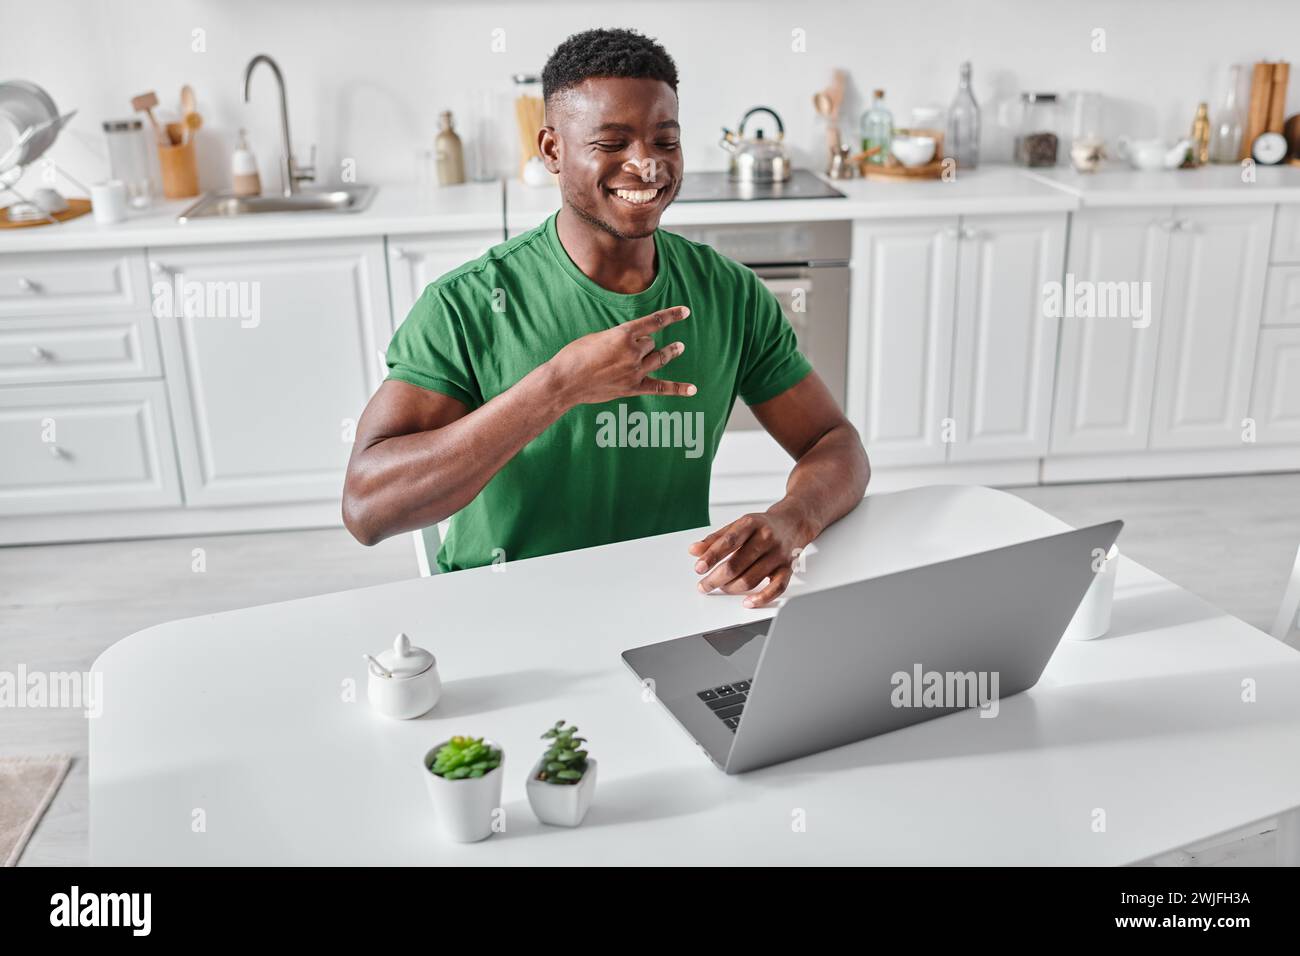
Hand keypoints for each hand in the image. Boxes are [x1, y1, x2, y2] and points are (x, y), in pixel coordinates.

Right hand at [547, 305, 695, 409]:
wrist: (564, 382)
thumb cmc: (574, 356)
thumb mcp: (597, 337)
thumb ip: (618, 338)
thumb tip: (631, 344)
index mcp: (622, 334)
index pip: (653, 322)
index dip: (672, 315)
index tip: (686, 311)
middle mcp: (632, 352)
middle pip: (651, 343)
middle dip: (643, 343)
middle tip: (627, 348)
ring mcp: (634, 371)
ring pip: (657, 358)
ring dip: (669, 352)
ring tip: (679, 348)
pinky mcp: (632, 388)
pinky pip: (660, 388)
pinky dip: (678, 388)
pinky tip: (693, 390)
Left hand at [688, 502, 811, 607]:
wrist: (793, 523)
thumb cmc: (762, 525)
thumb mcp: (737, 525)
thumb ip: (715, 539)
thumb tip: (694, 550)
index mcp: (751, 524)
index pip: (728, 542)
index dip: (712, 556)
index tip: (699, 568)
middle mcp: (766, 538)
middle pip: (737, 564)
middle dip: (716, 579)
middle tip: (704, 585)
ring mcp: (778, 555)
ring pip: (751, 579)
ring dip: (731, 588)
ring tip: (721, 587)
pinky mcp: (788, 569)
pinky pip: (777, 588)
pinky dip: (761, 598)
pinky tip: (747, 602)